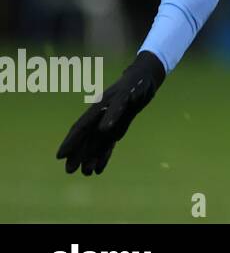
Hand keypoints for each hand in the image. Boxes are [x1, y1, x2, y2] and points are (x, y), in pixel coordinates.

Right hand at [57, 51, 164, 175]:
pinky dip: (104, 155)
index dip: (70, 142)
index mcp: (98, 108)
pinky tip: (100, 168)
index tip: (60, 156)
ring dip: (91, 158)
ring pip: (96, 143)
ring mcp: (109, 122)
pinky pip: (109, 143)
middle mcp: (101, 117)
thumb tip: (103, 129)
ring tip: (87, 173)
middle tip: (70, 171)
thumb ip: (116, 111)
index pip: (80, 128)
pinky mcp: (118, 127)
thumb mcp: (129, 95)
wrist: (146, 79)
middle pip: (86, 138)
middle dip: (77, 155)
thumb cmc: (137, 84)